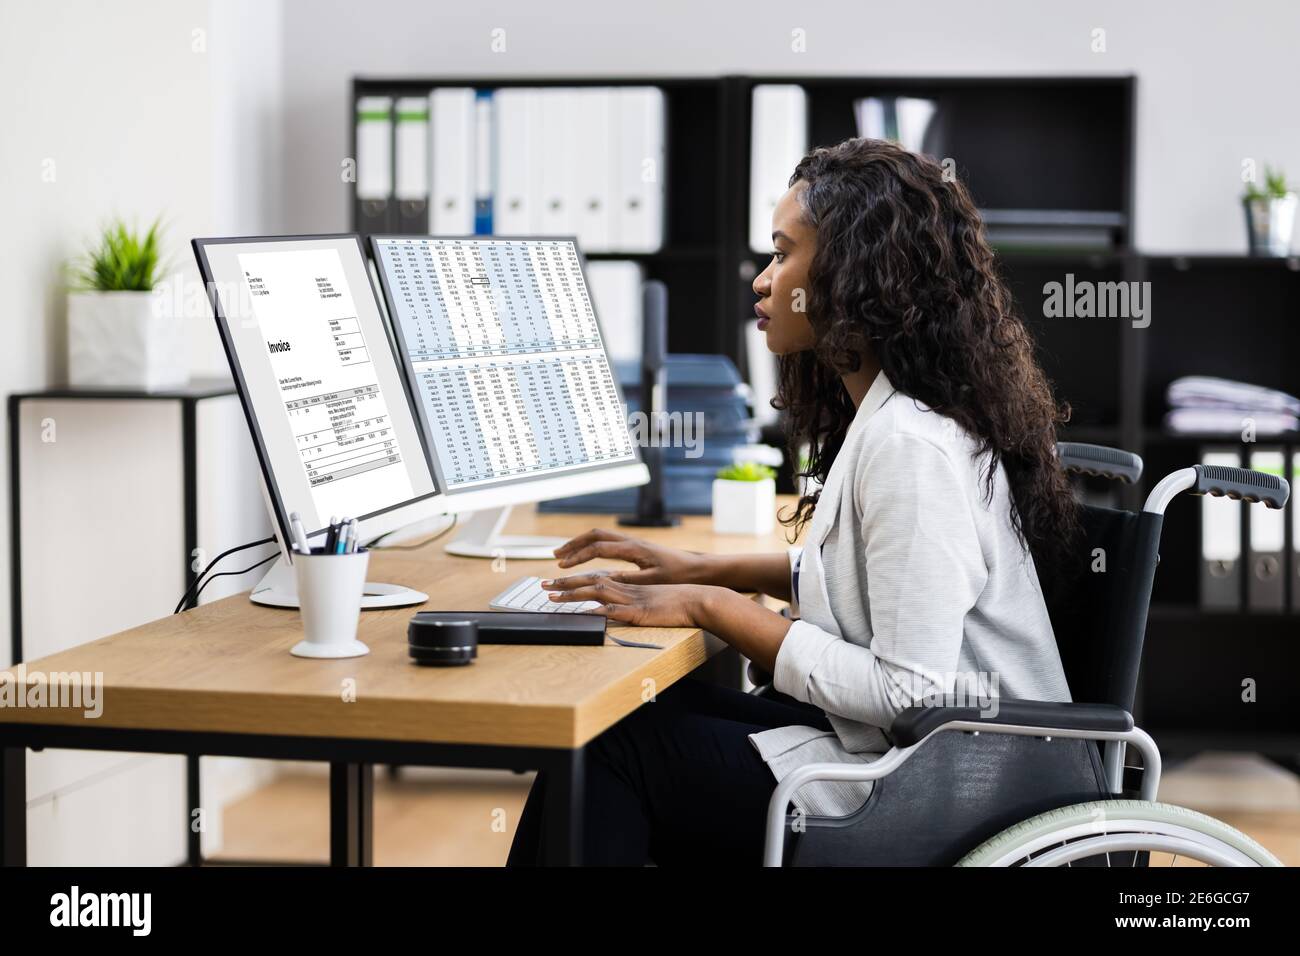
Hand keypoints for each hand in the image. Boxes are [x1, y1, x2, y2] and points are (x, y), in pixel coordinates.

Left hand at [540, 571, 716, 627]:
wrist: (698, 600)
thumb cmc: (678, 602)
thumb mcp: (652, 600)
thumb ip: (635, 601)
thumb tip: (618, 608)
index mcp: (629, 586)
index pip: (596, 579)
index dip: (575, 580)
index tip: (557, 582)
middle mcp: (626, 589)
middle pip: (590, 582)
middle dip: (564, 584)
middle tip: (543, 586)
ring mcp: (632, 599)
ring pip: (597, 593)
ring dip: (573, 594)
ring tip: (553, 598)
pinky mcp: (640, 612)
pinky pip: (615, 610)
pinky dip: (598, 610)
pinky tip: (585, 612)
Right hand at [551, 528, 712, 584]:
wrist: (699, 568)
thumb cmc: (678, 575)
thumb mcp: (651, 581)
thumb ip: (626, 580)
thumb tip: (601, 580)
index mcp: (633, 549)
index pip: (597, 548)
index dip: (577, 556)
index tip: (562, 565)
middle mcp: (631, 541)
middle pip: (594, 535)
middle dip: (573, 544)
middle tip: (556, 556)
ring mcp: (634, 542)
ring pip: (601, 536)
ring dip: (581, 543)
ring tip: (566, 554)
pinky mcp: (637, 548)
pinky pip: (608, 541)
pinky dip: (593, 546)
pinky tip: (588, 556)